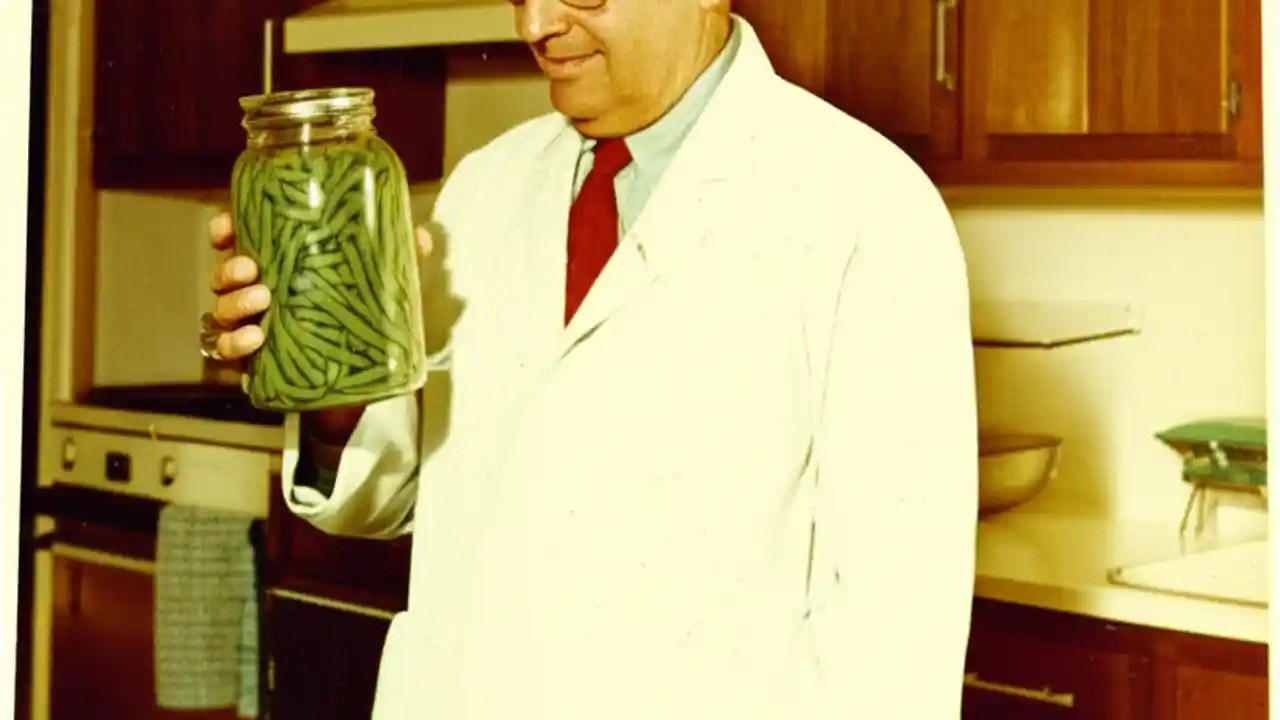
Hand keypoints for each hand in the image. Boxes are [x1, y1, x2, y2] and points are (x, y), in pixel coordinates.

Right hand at [207, 211, 436, 447]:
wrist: (359, 392)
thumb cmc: (361, 328)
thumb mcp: (382, 293)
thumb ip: (399, 263)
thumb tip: (421, 236)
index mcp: (281, 270)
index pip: (240, 242)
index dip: (225, 231)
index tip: (228, 229)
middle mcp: (259, 296)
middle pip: (225, 275)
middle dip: (230, 268)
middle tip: (252, 268)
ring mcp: (253, 330)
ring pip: (221, 310)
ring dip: (234, 302)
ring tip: (263, 299)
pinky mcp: (256, 364)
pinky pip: (228, 352)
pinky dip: (235, 343)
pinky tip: (256, 338)